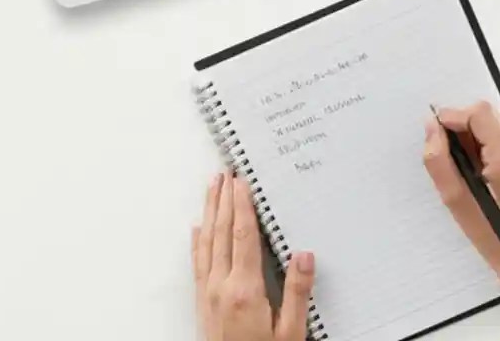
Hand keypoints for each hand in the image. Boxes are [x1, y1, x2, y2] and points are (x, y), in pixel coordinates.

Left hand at [192, 173, 315, 340]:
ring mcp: (209, 294)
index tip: (241, 183)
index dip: (241, 207)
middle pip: (221, 233)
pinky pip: (198, 264)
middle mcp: (221, 287)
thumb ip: (298, 293)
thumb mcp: (291, 332)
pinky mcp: (203, 303)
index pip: (242, 237)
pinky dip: (197, 242)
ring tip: (211, 189)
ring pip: (206, 243)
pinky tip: (197, 229)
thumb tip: (302, 255)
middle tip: (224, 174)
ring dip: (209, 213)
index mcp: (245, 290)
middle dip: (223, 201)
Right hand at [423, 101, 499, 284]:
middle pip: (487, 113)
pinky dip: (485, 141)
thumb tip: (432, 125)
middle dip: (462, 126)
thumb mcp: (455, 199)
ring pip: (493, 120)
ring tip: (466, 165)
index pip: (479, 113)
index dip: (453, 117)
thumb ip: (439, 160)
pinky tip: (479, 167)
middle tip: (451, 156)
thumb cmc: (488, 232)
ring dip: (473, 134)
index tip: (437, 137)